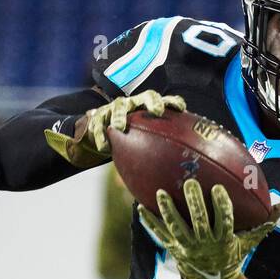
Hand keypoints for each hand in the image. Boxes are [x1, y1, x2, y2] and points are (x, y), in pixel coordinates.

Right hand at [44, 89, 185, 168]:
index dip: (172, 102)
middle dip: (152, 102)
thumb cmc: (129, 141)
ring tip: (119, 127)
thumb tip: (179, 181)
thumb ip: (157, 153)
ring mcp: (115, 108)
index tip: (181, 108)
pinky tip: (103, 147)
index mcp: (147, 108)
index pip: (165, 103)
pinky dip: (100, 135)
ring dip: (120, 116)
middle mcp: (134, 104)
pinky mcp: (98, 117)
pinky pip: (98, 126)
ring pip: (119, 108)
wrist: (100, 133)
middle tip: (157, 111)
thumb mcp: (142, 145)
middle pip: (145, 97)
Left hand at [137, 179, 279, 278]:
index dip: (221, 205)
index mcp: (223, 240)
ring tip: (161, 193)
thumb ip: (264, 224)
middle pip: (199, 221)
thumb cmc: (233, 257)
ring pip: (177, 227)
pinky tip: (140, 208)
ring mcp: (187, 247)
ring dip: (168, 210)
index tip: (218, 189)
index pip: (224, 220)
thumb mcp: (249, 242)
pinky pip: (160, 235)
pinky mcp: (174, 249)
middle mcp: (204, 244)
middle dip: (194, 202)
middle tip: (190, 183)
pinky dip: (150, 222)